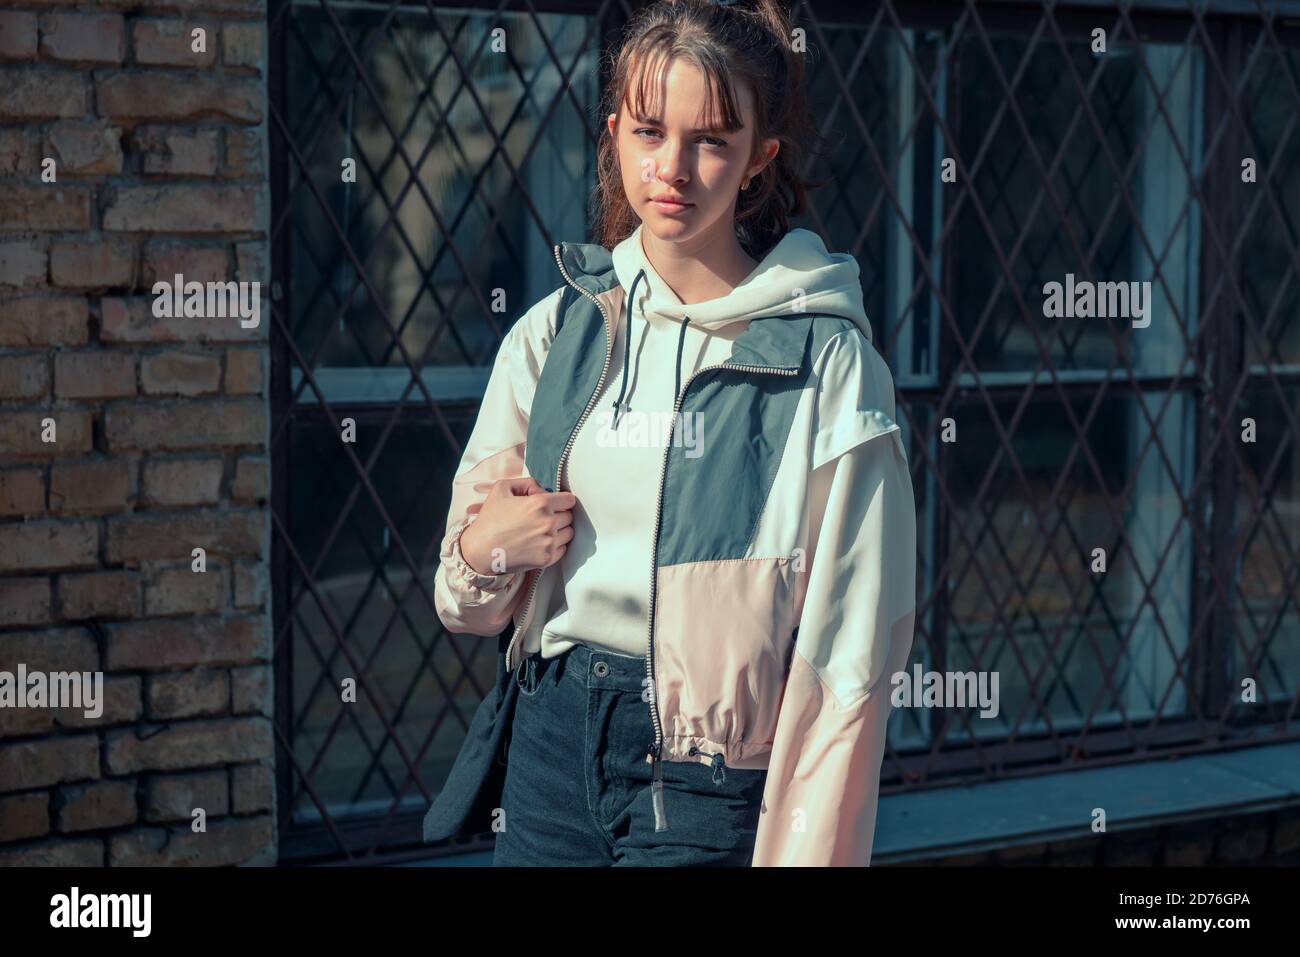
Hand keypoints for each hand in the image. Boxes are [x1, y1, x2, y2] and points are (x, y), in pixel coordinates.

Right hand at [458, 477, 576, 575]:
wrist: (479, 550)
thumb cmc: (489, 519)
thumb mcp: (502, 489)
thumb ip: (527, 483)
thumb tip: (543, 489)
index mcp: (540, 503)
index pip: (569, 500)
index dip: (562, 500)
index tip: (554, 504)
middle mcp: (548, 523)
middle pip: (569, 516)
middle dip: (559, 515)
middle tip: (543, 518)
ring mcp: (549, 542)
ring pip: (568, 533)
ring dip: (559, 531)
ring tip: (542, 531)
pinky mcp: (547, 558)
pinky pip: (563, 549)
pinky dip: (556, 546)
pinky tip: (541, 543)